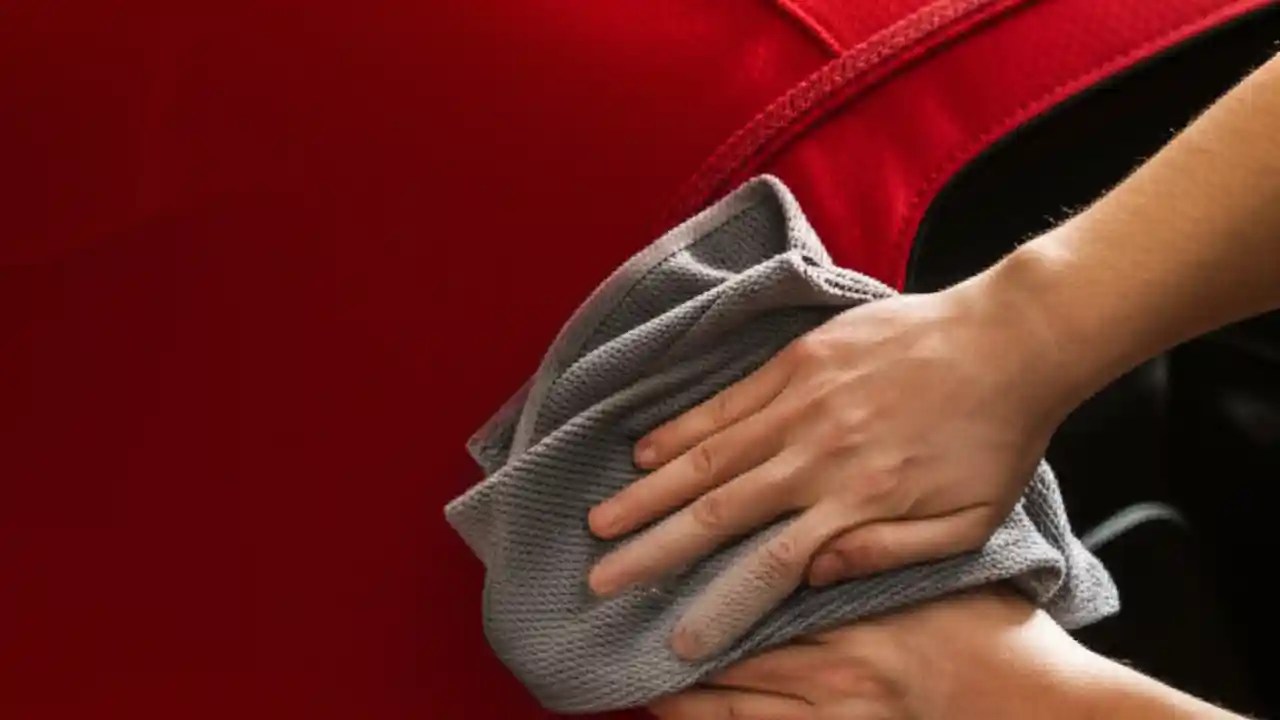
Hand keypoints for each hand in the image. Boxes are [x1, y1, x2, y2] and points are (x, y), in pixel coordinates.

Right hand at [587, 281, 1082, 659]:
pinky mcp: (798, 361)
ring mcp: (802, 403)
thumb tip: (814, 576)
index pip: (769, 568)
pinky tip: (642, 452)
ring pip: (708, 457)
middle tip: (601, 579)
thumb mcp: (969, 521)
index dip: (717, 606)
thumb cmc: (996, 437)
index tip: (675, 641)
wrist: (1012, 339)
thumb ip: (890, 555)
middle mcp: (817, 456)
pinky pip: (727, 401)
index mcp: (858, 502)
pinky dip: (680, 428)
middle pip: (716, 514)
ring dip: (648, 493)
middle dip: (652, 551)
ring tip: (600, 521)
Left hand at [647, 587, 1097, 719]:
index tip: (658, 590)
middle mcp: (833, 681)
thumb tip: (812, 550)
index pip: (753, 607)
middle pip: (730, 671)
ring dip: (686, 706)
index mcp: (851, 624)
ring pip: (736, 719)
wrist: (1040, 709)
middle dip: (676, 659)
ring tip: (644, 693)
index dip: (701, 602)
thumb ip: (876, 556)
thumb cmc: (992, 635)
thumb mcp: (941, 576)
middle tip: (625, 641)